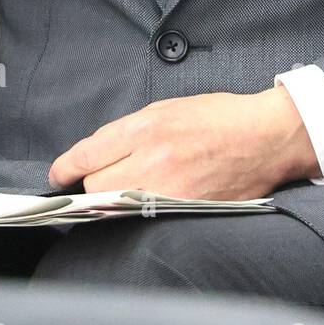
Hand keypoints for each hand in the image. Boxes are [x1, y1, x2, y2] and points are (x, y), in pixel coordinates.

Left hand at [48, 87, 319, 198]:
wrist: (264, 138)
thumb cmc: (218, 117)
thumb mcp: (167, 108)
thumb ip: (129, 131)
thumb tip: (97, 152)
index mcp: (147, 127)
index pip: (89, 154)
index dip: (67, 167)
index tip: (59, 174)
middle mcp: (154, 160)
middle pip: (96, 185)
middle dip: (90, 182)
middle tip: (92, 180)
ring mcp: (170, 189)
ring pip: (117, 206)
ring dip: (110, 199)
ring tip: (116, 191)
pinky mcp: (185, 210)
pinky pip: (144, 216)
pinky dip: (136, 210)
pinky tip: (140, 202)